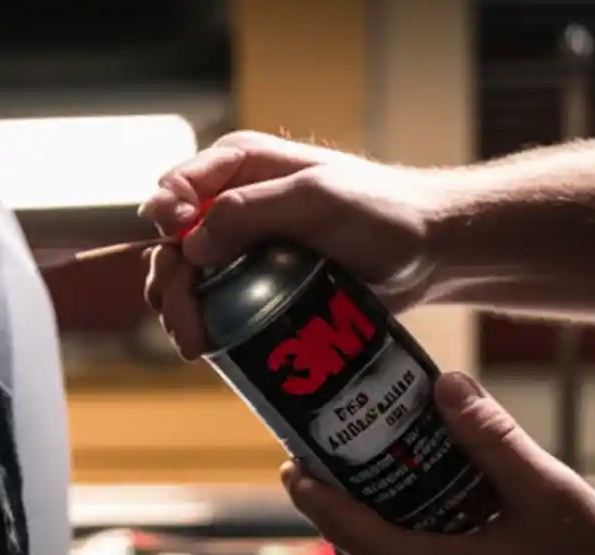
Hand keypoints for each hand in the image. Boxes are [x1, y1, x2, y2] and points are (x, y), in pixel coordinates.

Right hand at [140, 131, 455, 358]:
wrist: (427, 251)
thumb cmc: (382, 212)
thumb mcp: (316, 199)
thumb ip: (251, 211)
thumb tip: (191, 241)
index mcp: (238, 165)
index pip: (175, 187)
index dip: (167, 222)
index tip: (186, 256)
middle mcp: (229, 202)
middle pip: (171, 244)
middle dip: (171, 287)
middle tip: (188, 328)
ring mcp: (240, 246)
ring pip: (185, 280)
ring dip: (181, 313)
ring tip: (197, 346)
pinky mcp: (254, 283)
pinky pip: (213, 303)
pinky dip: (205, 326)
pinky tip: (212, 349)